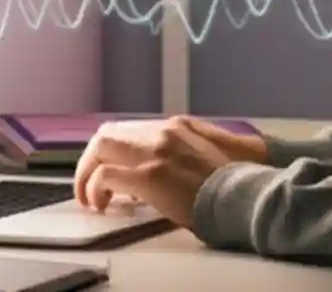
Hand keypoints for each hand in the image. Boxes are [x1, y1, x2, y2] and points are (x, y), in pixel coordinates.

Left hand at [73, 116, 258, 227]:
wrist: (245, 195)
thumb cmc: (232, 182)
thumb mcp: (209, 151)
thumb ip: (185, 147)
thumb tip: (165, 159)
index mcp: (175, 127)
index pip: (128, 130)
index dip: (111, 153)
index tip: (108, 172)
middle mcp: (162, 133)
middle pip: (107, 134)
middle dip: (90, 160)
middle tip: (89, 185)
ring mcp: (154, 152)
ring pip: (100, 148)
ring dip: (87, 174)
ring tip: (90, 198)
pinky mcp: (150, 176)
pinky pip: (105, 176)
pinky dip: (96, 189)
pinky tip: (102, 205)